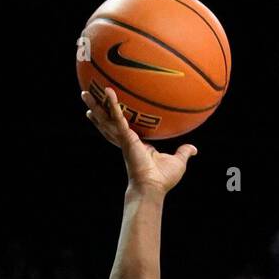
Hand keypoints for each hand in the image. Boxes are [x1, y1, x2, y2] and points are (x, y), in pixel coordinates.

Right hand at [81, 86, 196, 194]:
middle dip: (96, 109)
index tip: (107, 110)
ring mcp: (123, 139)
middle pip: (107, 121)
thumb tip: (194, 149)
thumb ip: (183, 152)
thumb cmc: (163, 179)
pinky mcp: (125, 138)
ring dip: (95, 105)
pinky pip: (118, 117)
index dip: (113, 119)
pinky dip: (113, 104)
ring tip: (84, 92)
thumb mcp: (177, 162)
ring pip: (106, 118)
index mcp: (135, 144)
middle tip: (87, 96)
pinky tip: (108, 90)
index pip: (122, 128)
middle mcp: (125, 140)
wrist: (152, 187)